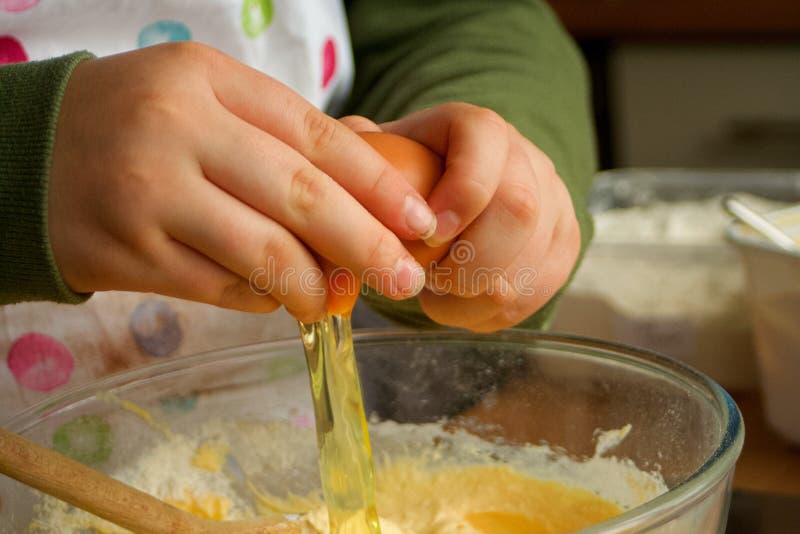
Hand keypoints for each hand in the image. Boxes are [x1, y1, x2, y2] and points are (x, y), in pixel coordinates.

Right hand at [48, 42, 435, 321]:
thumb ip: (280, 136)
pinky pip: (221, 286)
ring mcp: (149, 193)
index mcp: (209, 81)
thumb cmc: (141, 126)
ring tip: (343, 300)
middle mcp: (178, 130)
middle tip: (406, 278)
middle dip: (367, 243)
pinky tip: (281, 297)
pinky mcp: (128, 252)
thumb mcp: (206, 100)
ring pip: (263, 252)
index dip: (378, 184)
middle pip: (301, 196)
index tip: (418, 220)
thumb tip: (371, 195)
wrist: (29, 156)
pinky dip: (263, 297)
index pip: (317, 136)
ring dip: (316, 285)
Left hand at [343, 103, 580, 331]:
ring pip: (529, 265)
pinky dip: (491, 312)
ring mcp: (553, 202)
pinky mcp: (563, 244)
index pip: (486, 142)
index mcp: (477, 128)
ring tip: (437, 292)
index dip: (461, 192)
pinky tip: (462, 303)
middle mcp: (526, 158)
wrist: (461, 186)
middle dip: (465, 261)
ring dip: (472, 296)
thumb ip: (354, 156)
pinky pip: (537, 292)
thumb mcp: (378, 154)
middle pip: (519, 212)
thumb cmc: (411, 176)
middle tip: (425, 277)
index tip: (428, 233)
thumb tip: (336, 180)